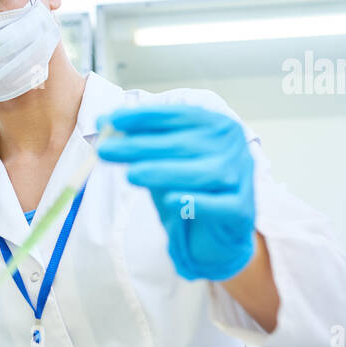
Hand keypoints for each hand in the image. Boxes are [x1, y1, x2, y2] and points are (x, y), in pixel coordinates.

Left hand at [98, 104, 255, 281]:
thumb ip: (141, 141)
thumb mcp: (164, 159)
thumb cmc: (190, 186)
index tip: (108, 120)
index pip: (177, 115)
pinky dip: (196, 203)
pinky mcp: (242, 210)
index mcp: (215, 125)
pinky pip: (220, 205)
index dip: (142, 116)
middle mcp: (233, 145)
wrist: (220, 231)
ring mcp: (241, 176)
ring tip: (131, 175)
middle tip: (105, 150)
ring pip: (203, 172)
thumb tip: (103, 123)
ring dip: (164, 172)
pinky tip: (170, 200)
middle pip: (183, 143)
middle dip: (140, 146)